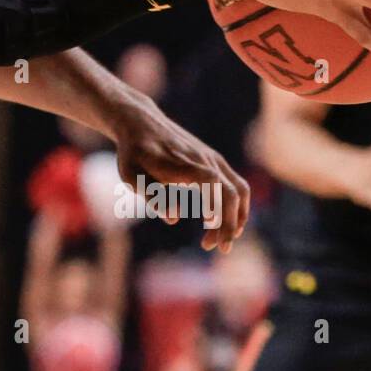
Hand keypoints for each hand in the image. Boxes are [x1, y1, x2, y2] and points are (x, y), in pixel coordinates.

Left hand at [107, 94, 249, 252]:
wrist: (140, 123)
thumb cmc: (133, 153)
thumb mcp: (131, 175)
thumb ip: (152, 195)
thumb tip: (173, 218)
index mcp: (183, 164)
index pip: (212, 183)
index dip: (218, 208)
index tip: (211, 232)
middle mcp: (204, 160)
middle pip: (230, 193)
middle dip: (228, 224)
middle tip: (214, 248)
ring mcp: (212, 159)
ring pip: (238, 190)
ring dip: (235, 218)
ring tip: (219, 241)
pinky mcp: (214, 160)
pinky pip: (235, 185)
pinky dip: (235, 207)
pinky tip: (220, 224)